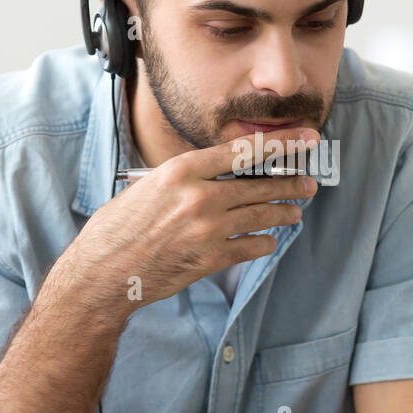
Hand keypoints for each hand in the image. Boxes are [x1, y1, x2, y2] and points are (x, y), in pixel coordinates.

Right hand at [54, 127, 319, 309]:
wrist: (103, 273)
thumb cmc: (117, 228)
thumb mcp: (146, 186)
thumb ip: (182, 178)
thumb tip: (212, 171)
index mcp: (180, 171)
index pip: (242, 151)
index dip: (280, 144)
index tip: (307, 139)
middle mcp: (198, 196)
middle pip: (259, 185)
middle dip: (290, 183)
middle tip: (309, 183)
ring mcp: (207, 229)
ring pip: (261, 216)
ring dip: (283, 213)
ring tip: (296, 211)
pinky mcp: (210, 259)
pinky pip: (251, 247)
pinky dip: (264, 243)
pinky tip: (269, 241)